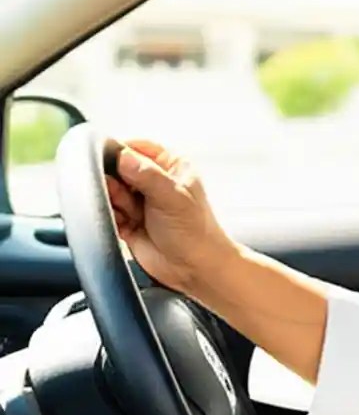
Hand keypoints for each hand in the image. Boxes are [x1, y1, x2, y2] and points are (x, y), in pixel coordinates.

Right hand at [107, 140, 236, 294]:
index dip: (121, 151)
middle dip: (116, 182)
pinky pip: (107, 211)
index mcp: (171, 165)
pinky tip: (125, 223)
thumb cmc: (194, 231)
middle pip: (118, 168)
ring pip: (110, 190)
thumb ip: (147, 175)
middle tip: (126, 195)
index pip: (138, 146)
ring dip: (115, 201)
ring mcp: (140, 200)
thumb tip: (123, 156)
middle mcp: (154, 180)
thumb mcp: (172, 197)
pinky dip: (110, 216)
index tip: (109, 160)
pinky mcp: (128, 220)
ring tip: (132, 213)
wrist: (193, 268)